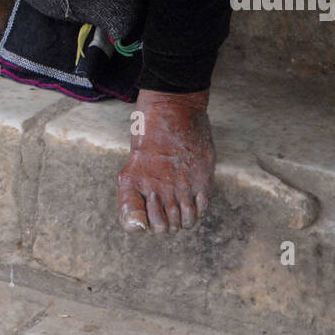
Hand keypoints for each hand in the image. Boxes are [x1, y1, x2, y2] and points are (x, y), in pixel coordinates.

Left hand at [116, 88, 215, 232]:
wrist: (173, 106)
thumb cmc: (149, 130)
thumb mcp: (132, 158)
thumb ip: (137, 188)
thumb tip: (143, 216)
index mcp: (134, 182)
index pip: (135, 223)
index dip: (142, 225)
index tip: (146, 217)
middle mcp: (157, 188)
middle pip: (164, 227)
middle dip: (165, 224)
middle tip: (167, 214)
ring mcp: (182, 185)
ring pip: (185, 222)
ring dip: (182, 220)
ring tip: (180, 209)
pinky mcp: (202, 180)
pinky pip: (202, 209)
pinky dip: (197, 211)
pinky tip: (192, 202)